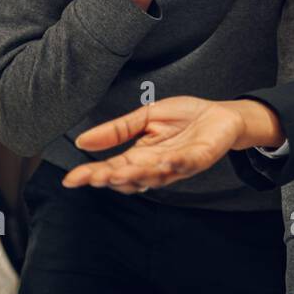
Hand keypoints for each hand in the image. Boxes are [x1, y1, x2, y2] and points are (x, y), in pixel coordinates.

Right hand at [63, 97, 280, 189]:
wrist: (221, 114)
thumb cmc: (185, 117)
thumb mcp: (144, 118)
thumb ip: (116, 131)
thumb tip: (82, 141)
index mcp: (141, 156)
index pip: (112, 167)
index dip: (92, 174)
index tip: (71, 179)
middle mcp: (157, 166)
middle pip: (130, 177)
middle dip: (112, 178)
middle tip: (94, 177)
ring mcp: (178, 165)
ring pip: (154, 176)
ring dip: (137, 175)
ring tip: (117, 172)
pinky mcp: (199, 158)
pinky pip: (185, 163)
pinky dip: (174, 163)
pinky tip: (162, 161)